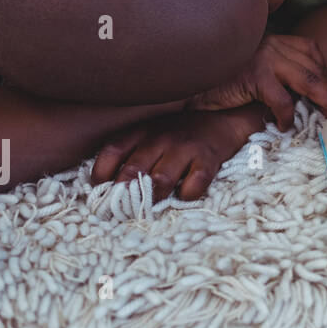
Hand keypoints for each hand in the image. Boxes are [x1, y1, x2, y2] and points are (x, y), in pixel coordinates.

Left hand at [90, 107, 260, 200]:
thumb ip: (131, 151)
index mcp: (143, 131)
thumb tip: (107, 184)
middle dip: (124, 195)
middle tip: (123, 210)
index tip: (101, 191)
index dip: (102, 174)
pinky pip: (193, 184)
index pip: (113, 151)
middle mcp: (161, 137)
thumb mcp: (152, 132)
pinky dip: (186, 195)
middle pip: (133, 171)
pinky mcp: (208, 159)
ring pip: (160, 180)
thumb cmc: (181, 131)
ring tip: (150, 208)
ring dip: (152, 198)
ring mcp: (185, 148)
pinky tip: (183, 195)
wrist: (224, 117)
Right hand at [185, 34, 326, 130]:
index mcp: (274, 39)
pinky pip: (283, 99)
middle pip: (315, 68)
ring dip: (323, 101)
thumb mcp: (252, 70)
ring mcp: (264, 58)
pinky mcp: (254, 75)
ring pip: (307, 81)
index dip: (325, 74)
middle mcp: (272, 44)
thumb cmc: (219, 78)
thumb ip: (275, 74)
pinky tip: (284, 125)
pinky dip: (288, 115)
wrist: (186, 78)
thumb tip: (302, 95)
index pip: (311, 52)